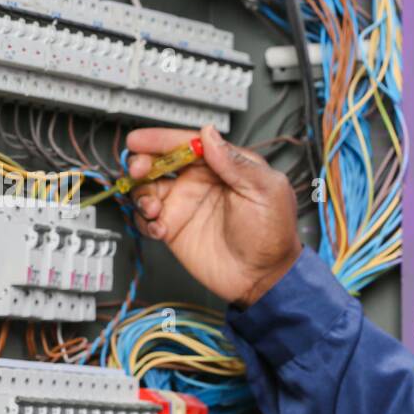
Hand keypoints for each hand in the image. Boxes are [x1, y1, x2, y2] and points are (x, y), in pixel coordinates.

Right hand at [124, 124, 301, 307]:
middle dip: (143, 162)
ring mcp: (185, 205)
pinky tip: (158, 228)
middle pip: (160, 162)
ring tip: (153, 208)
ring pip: (148, 188)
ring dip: (141, 194)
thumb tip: (210, 135)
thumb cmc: (273, 235)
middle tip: (139, 170)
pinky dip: (144, 220)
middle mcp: (200, 183)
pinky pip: (146, 218)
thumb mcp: (266, 191)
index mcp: (223, 167)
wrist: (264, 278)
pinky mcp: (174, 229)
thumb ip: (236, 163)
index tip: (141, 140)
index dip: (162, 139)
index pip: (188, 144)